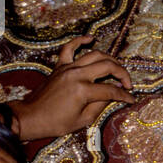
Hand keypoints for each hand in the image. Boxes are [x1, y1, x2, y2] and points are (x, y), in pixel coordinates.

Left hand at [8, 35, 135, 140]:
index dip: (124, 95)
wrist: (31, 117)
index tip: (131, 99)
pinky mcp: (59, 66)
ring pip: (94, 55)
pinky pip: (69, 48)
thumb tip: (113, 95)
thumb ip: (100, 105)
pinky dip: (80, 41)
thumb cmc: (56, 123)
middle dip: (122, 74)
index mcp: (83, 91)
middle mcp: (76, 75)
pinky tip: (91, 39)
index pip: (111, 90)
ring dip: (110, 59)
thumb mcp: (83, 120)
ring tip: (117, 68)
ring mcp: (67, 68)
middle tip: (127, 83)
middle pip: (107, 66)